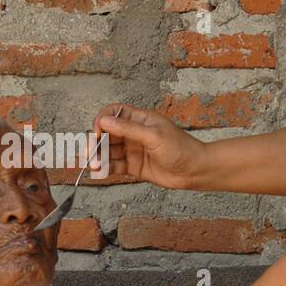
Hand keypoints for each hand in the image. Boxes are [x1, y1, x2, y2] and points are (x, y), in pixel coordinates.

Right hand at [90, 103, 205, 188]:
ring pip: (109, 151)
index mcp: (140, 119)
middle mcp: (134, 133)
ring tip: (93, 165)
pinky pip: (115, 166)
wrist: (195, 170)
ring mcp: (133, 150)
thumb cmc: (181, 149)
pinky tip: (100, 172)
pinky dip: (106, 168)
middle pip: (108, 134)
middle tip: (90, 152)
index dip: (102, 120)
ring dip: (99, 157)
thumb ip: (128, 129)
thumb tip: (105, 121)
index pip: (114, 113)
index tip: (98, 131)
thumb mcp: (154, 136)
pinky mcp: (134, 166)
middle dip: (97, 142)